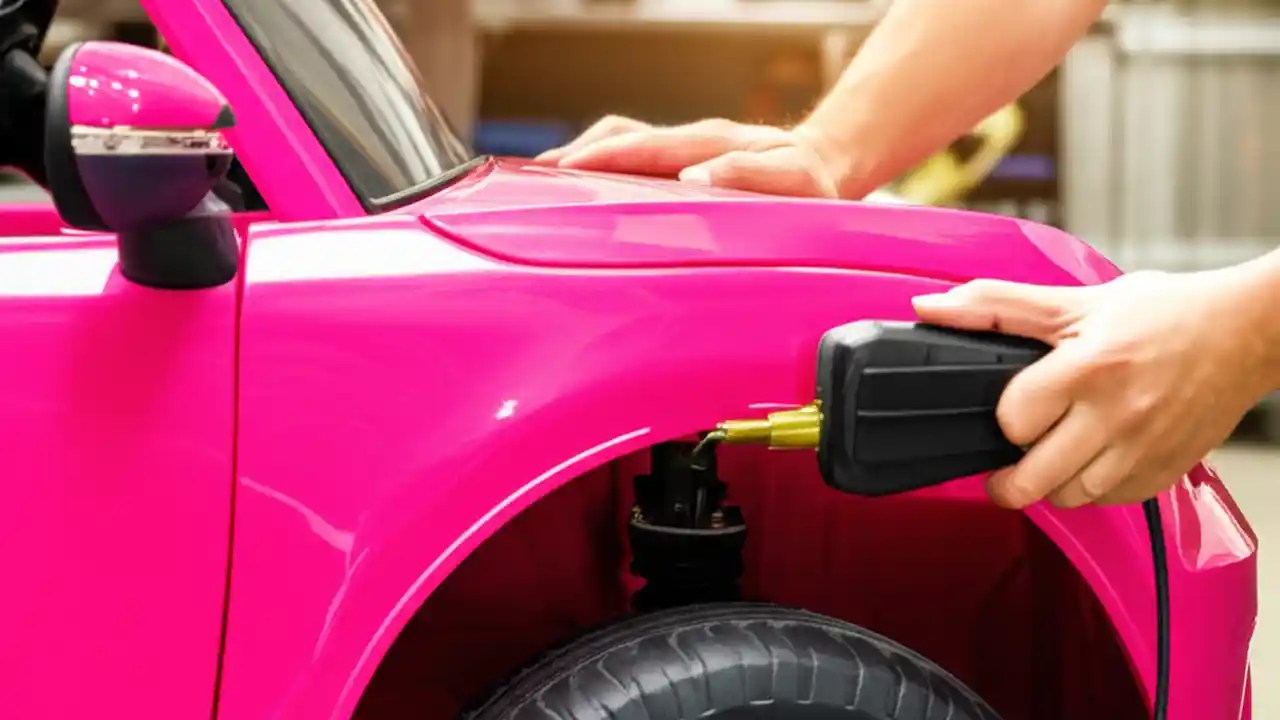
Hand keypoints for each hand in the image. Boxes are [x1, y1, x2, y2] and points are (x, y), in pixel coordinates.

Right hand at [534, 116, 845, 198]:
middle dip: (571, 159)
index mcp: (708, 143)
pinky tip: (579, 196)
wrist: (827, 165)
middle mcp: (689, 141)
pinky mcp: (680, 163)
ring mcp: (682, 150)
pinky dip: (598, 171)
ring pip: (618, 146)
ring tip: (538, 191)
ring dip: (579, 164)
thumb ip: (751, 178)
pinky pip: (630, 161)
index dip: (597, 159)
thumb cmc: (812, 183)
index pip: (639, 147)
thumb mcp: (796, 183)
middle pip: (616, 138)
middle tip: (526, 185)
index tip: (559, 172)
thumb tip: (696, 179)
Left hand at [912, 267, 1279, 508]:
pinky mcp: (1166, 473)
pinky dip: (1092, 490)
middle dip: (1007, 478)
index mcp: (1088, 367)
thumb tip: (928, 309)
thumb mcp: (1073, 300)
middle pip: (1034, 481)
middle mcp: (1117, 415)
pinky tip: (1091, 460)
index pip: (1014, 419)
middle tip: (1003, 464)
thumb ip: (994, 307)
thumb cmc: (1159, 313)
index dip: (1004, 416)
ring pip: (1070, 499)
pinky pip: (1110, 503)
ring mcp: (1144, 450)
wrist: (1246, 332)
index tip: (1009, 410)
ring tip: (1051, 456)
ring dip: (1050, 484)